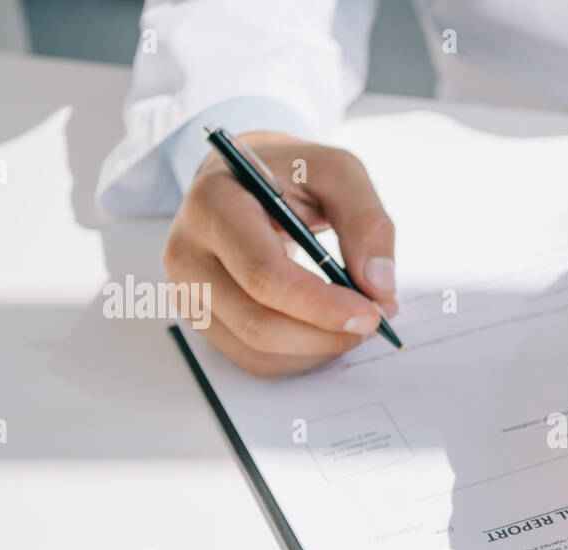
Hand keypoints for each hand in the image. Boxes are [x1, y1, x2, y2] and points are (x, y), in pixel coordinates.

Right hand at [163, 133, 397, 376]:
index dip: (322, 305)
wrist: (243, 179)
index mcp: (213, 204)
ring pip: (257, 351)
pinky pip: (254, 359)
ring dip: (318, 349)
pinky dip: (301, 356)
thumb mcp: (337, 171)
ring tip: (356, 323)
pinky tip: (327, 331)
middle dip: (326, 333)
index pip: (264, 275)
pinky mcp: (202, 318)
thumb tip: (380, 286)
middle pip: (258, 323)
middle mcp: (187, 252)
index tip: (373, 314)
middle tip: (376, 322)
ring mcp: (187, 291)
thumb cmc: (290, 173)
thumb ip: (366, 221)